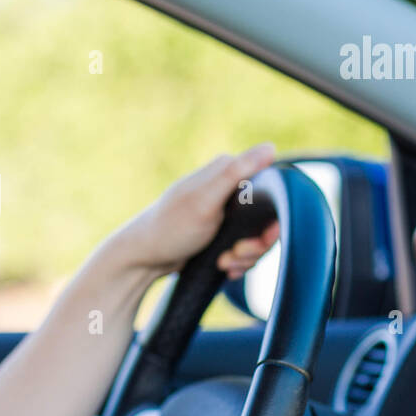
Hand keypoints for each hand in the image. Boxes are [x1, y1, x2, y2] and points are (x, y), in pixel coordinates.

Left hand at [109, 142, 280, 279]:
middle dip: (256, 243)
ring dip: (245, 257)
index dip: (271, 217)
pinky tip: (224, 268)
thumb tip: (271, 147)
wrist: (144, 257)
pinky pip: (244, 249)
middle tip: (235, 253)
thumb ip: (236, 174)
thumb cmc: (171, 228)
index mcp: (226, 172)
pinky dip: (238, 262)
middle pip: (266, 218)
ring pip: (257, 237)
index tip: (261, 237)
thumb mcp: (205, 201)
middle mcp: (228, 188)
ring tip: (224, 263)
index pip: (271, 188)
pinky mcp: (222, 233)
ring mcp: (225, 212)